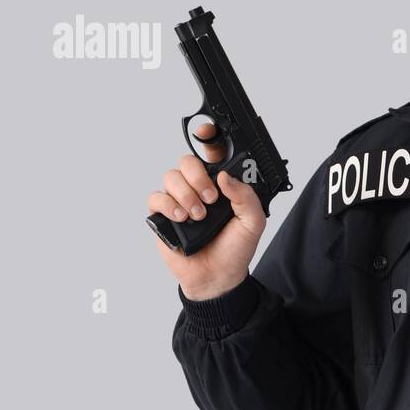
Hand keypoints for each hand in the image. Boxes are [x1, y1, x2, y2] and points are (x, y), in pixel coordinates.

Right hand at [147, 123, 265, 299]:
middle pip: (187, 161)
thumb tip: (226, 177)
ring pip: (170, 177)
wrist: (218, 277)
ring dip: (186, 194)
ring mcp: (179, 200)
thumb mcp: (254, 221)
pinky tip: (182, 218)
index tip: (206, 132)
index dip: (208, 139)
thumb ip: (246, 196)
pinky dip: (168, 205)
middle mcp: (198, 189)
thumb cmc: (235, 249)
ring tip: (198, 215)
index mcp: (221, 185)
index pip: (212, 155)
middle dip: (198, 176)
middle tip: (211, 197)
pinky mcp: (163, 215)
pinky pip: (156, 197)